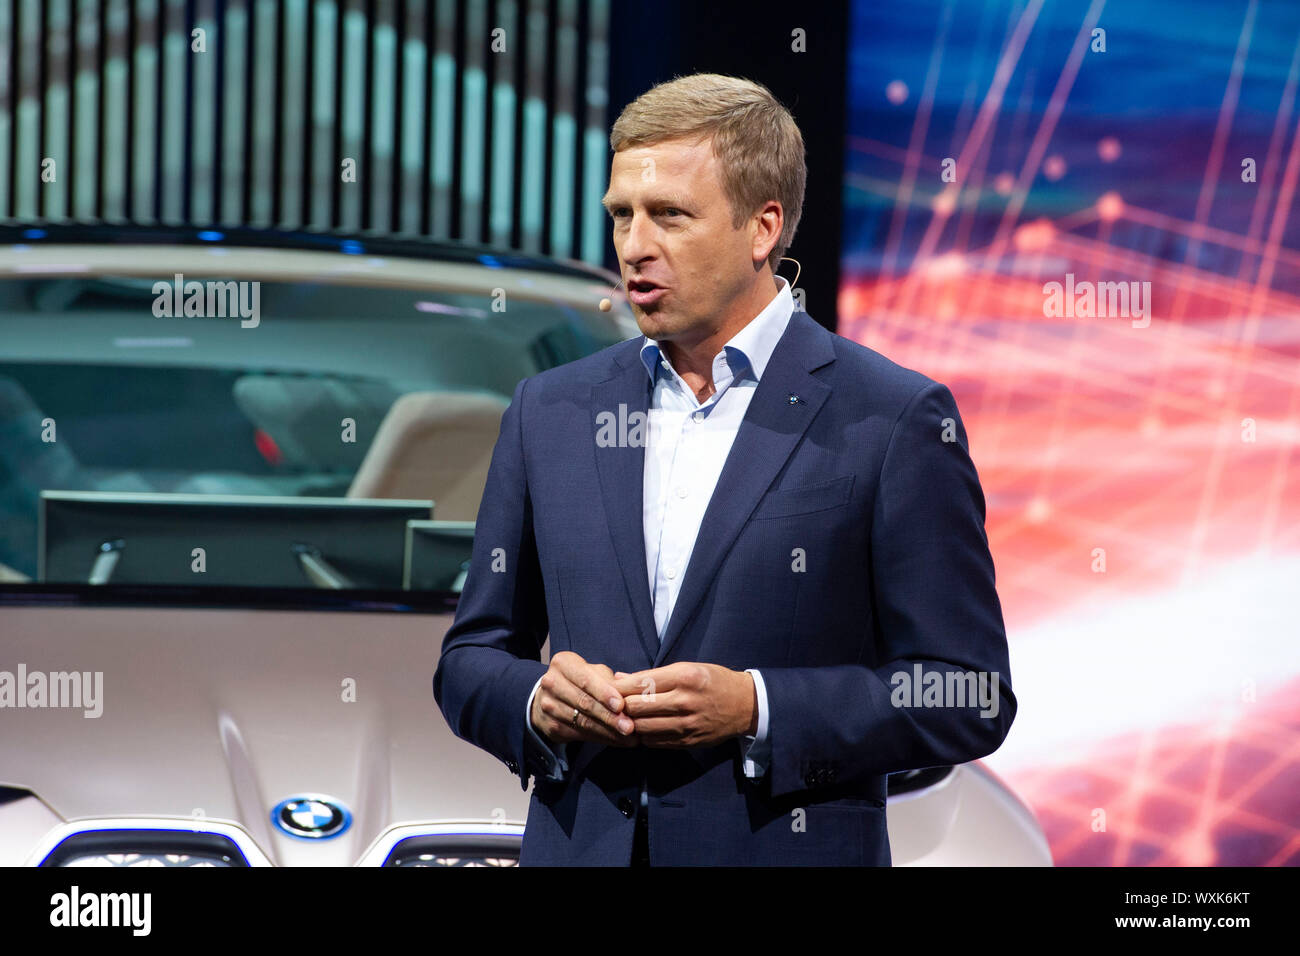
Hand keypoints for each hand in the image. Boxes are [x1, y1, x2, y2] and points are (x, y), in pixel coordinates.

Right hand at [531, 651, 639, 747]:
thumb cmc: (581, 681)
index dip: (604, 693)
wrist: (550, 697)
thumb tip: (630, 698)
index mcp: (563, 663)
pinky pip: (580, 734)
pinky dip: (601, 739)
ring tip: (629, 738)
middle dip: (610, 717)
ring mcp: (548, 705)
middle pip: (584, 703)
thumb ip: (610, 682)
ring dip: (609, 732)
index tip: (620, 705)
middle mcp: (551, 683)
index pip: (586, 680)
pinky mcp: (551, 726)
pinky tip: (616, 740)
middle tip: (629, 727)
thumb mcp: (594, 673)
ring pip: (583, 722)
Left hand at [611, 663, 755, 747]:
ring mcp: (686, 725)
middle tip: (614, 705)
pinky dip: (643, 735)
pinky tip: (642, 728)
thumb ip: (652, 675)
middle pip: (636, 707)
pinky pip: (654, 742)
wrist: (745, 705)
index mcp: (684, 677)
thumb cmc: (713, 681)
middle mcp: (684, 701)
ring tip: (626, 718)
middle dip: (621, 706)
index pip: (639, 683)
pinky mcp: (688, 742)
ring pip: (642, 728)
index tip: (609, 689)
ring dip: (630, 724)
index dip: (619, 688)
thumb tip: (619, 678)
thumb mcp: (687, 668)